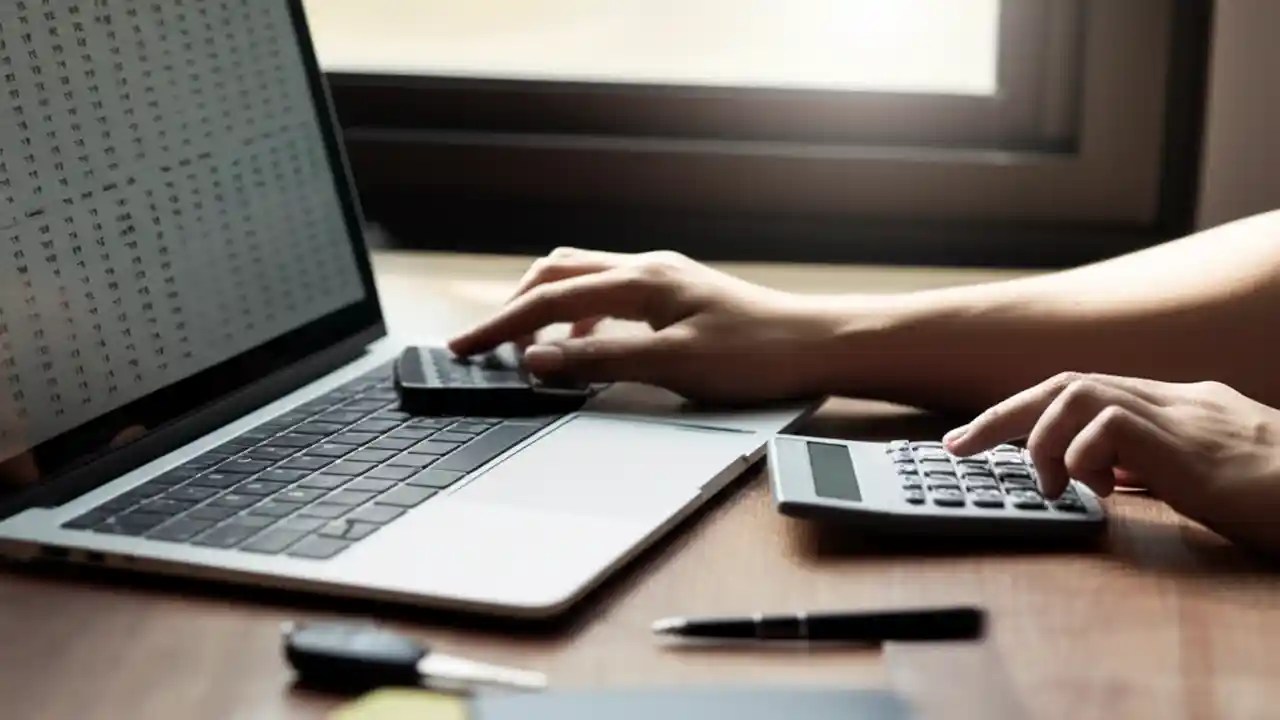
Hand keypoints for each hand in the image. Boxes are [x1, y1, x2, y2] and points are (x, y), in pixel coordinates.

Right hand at [448, 248, 842, 403]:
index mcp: (643, 281)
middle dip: (514, 306)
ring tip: (526, 349)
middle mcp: (648, 269)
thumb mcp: (675, 367)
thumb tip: (538, 361)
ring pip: (583, 279)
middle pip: (558, 272)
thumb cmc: (759, 356)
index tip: (461, 348)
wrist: (822, 345)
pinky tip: (584, 349)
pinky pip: (610, 296)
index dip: (500, 326)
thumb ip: (602, 362)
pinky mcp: (676, 296)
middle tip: (485, 344)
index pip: (551, 299)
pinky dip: (580, 318)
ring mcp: (663, 280)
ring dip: (547, 308)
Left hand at [943, 372, 1279, 551]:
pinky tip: (1090, 487)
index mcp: (1174, 404)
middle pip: (1067, 382)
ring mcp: (1184, 414)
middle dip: (1004, 413)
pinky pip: (1112, 425)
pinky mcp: (1191, 442)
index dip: (1023, 411)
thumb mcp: (1197, 479)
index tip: (974, 436)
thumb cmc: (1271, 497)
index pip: (1082, 390)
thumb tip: (1100, 475)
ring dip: (1041, 435)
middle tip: (958, 446)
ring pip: (1080, 392)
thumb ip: (1149, 467)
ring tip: (1043, 480)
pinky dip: (1083, 453)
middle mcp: (1174, 398)